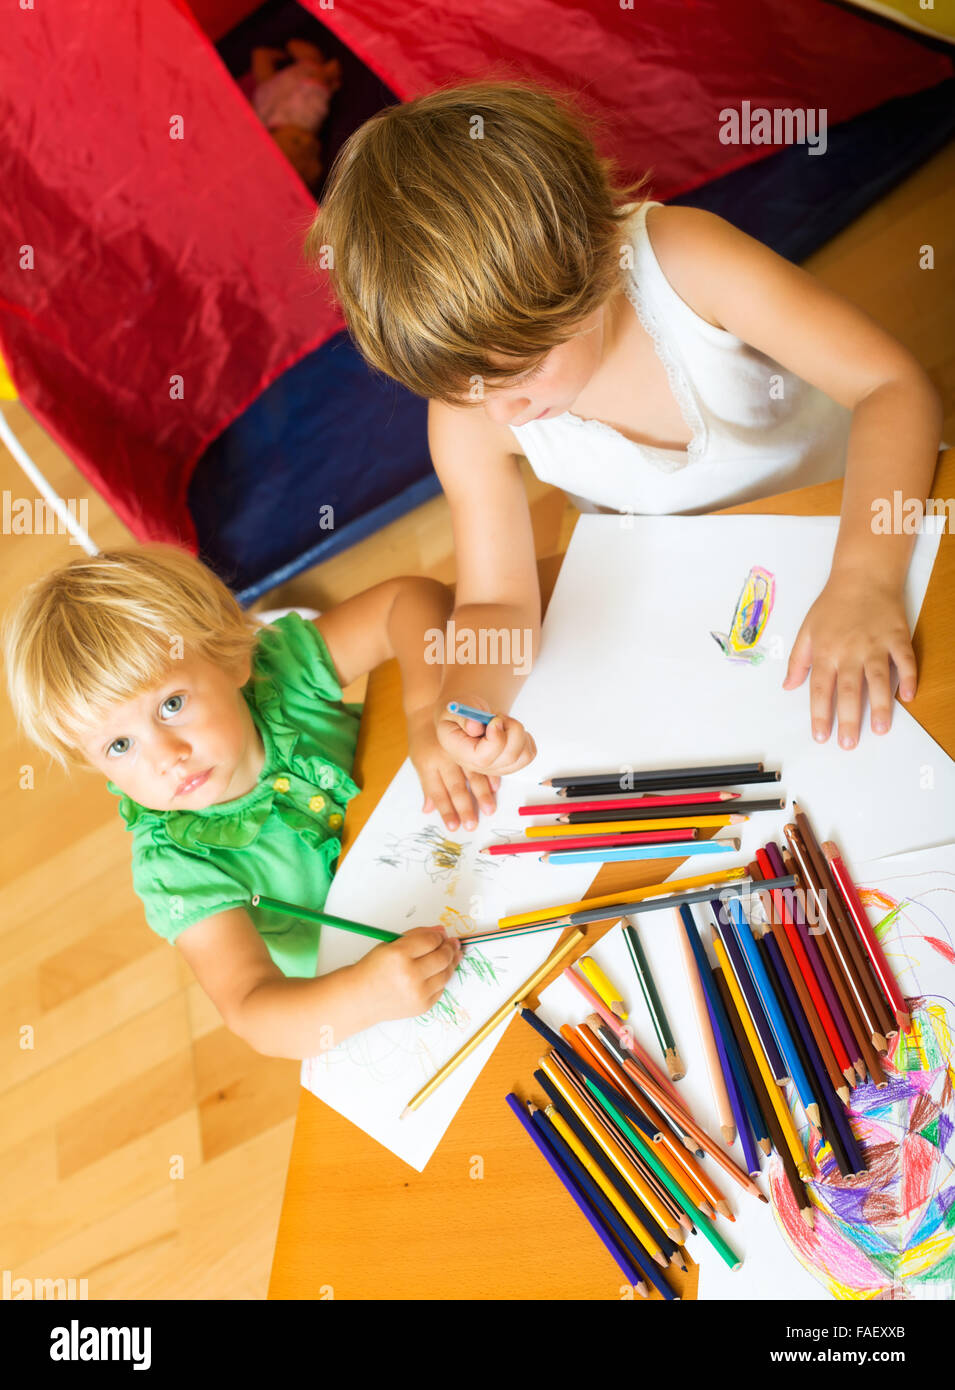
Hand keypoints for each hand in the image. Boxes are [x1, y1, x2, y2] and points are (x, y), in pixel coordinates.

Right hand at [356, 926, 463, 1021]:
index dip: (439, 936)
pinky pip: (441, 988)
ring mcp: (418, 993)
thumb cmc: (374, 969)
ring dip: (450, 962)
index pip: (431, 940)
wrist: (361, 998)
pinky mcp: (422, 1006)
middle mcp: (410, 975)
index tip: (441, 935)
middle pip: (442, 957)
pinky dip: (441, 979)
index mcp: (399, 955)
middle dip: (449, 948)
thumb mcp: (390, 945)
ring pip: (446, 973)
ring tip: (450, 955)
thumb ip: (417, 936)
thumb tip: (442, 931)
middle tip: (451, 943)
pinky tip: (438, 972)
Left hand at [407, 707, 499, 830]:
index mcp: (427, 763)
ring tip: (490, 810)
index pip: (436, 791)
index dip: (445, 811)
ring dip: (482, 794)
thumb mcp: (420, 759)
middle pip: (455, 786)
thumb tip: (426, 810)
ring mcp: (459, 748)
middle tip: (472, 825)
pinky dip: (490, 774)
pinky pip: (483, 760)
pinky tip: (496, 787)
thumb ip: (427, 786)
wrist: (436, 707)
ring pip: (472, 774)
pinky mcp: (471, 741)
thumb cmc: (427, 737)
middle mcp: (443, 757)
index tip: (454, 827)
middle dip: (465, 808)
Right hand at [435, 695, 537, 778]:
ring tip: (504, 723)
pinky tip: (510, 730)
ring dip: (518, 733)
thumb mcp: (456, 708)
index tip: (496, 720)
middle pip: (508, 757)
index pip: (483, 758)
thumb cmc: (462, 714)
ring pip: (522, 756)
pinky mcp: (510, 764)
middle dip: (511, 729)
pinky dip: (525, 738)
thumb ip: (464, 716)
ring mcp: (497, 767)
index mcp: (461, 753)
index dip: (496, 739)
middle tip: (499, 717)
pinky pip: (529, 754)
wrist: (468, 718)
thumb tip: (475, 727)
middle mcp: (479, 766)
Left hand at [782, 572, 916, 748]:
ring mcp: (876, 643)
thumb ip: (798, 661)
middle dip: (849, 719)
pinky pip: (905, 661)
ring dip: (881, 706)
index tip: (821, 736)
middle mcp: (850, 650)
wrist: (862, 575)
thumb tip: (788, 686)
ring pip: (879, 680)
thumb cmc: (833, 604)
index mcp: (826, 651)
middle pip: (849, 690)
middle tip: (849, 743)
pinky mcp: (897, 636)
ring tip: (881, 729)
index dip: (820, 714)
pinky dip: (908, 678)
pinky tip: (908, 697)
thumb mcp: (807, 630)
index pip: (821, 689)